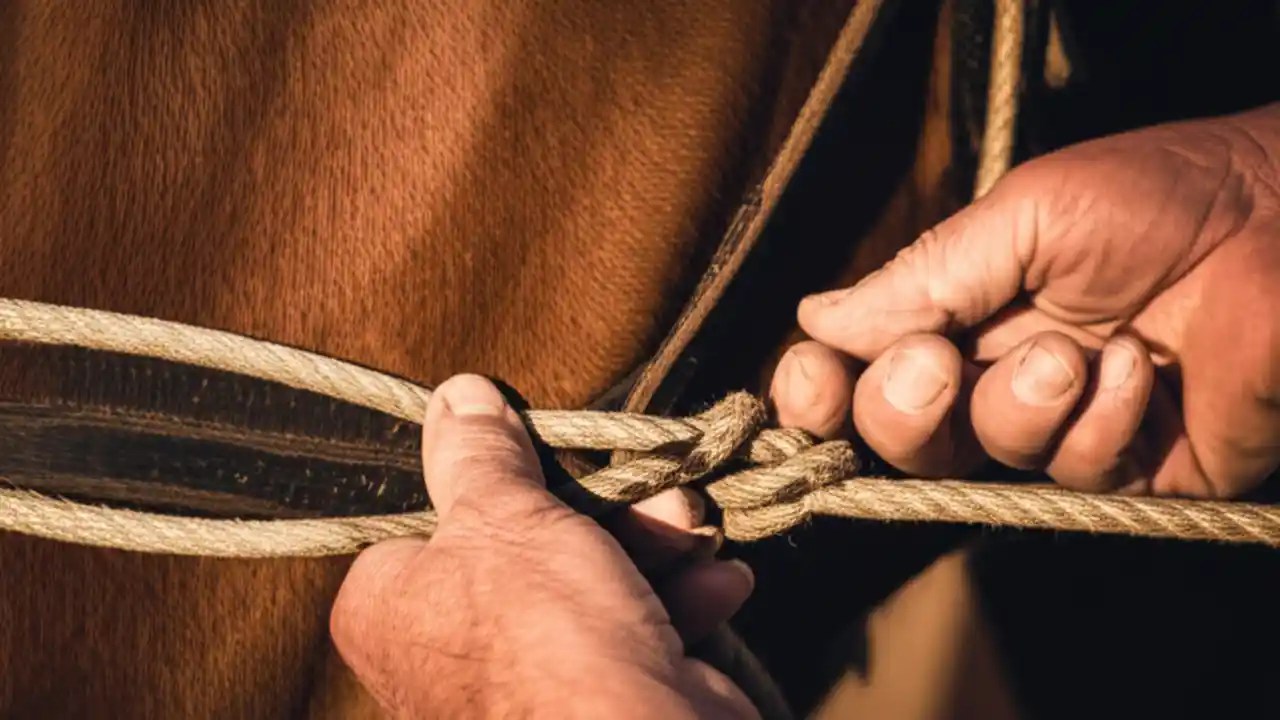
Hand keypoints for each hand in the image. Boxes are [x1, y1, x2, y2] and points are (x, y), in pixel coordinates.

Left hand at [331, 375, 758, 717]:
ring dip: (655, 543)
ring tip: (689, 523)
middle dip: (606, 509)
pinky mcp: (601, 691)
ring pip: (594, 577)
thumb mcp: (505, 516)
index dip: (489, 481)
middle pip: (528, 540)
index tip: (538, 453)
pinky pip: (636, 624)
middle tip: (648, 488)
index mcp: (393, 606)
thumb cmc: (545, 632)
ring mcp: (530, 675)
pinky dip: (680, 598)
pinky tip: (719, 580)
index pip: (428, 518)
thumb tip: (456, 396)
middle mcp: (450, 649)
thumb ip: (479, 455)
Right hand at [772, 102, 1278, 497]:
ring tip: (1080, 347)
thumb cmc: (1159, 198)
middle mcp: (996, 375)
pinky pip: (1072, 474)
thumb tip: (815, 317)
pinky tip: (1139, 371)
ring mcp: (1061, 428)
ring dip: (1020, 402)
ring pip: (981, 459)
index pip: (860, 368)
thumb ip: (923, 276)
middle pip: (899, 434)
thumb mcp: (1022, 218)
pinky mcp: (1129, 470)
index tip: (809, 379)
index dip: (820, 390)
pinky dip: (1100, 420)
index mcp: (959, 314)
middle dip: (903, 407)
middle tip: (942, 361)